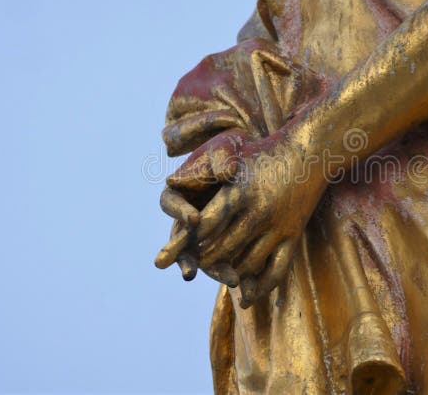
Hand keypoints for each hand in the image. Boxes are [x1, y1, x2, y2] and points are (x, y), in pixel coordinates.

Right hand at [155, 129, 247, 285]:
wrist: (257, 158)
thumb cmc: (234, 149)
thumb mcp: (227, 148)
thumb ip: (223, 159)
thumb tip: (224, 173)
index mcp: (179, 188)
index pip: (171, 202)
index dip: (180, 212)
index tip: (194, 219)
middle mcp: (187, 213)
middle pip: (181, 239)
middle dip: (186, 256)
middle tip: (190, 271)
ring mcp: (202, 230)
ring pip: (201, 254)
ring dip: (213, 269)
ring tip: (230, 279)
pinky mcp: (222, 240)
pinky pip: (222, 258)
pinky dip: (232, 267)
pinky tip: (246, 280)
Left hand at [194, 132, 326, 307]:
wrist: (311, 153)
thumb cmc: (264, 154)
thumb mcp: (234, 156)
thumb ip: (205, 178)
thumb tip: (172, 183)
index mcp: (239, 192)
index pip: (207, 224)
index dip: (190, 239)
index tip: (179, 247)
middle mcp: (258, 212)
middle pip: (223, 248)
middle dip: (204, 260)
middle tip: (191, 266)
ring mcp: (278, 227)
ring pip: (247, 265)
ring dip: (228, 275)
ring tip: (215, 275)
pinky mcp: (292, 237)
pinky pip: (275, 271)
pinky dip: (259, 289)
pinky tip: (244, 298)